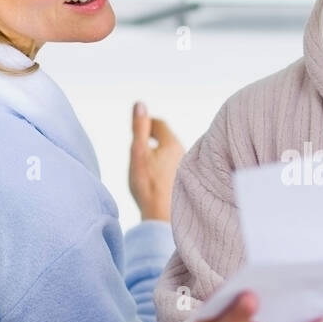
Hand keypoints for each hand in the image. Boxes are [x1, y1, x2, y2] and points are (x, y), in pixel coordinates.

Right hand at [128, 102, 183, 221]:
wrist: (162, 217)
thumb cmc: (148, 185)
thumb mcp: (139, 152)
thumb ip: (139, 128)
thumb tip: (140, 104)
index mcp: (172, 144)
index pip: (160, 125)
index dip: (147, 123)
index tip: (138, 126)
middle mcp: (183, 153)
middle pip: (167, 138)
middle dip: (153, 137)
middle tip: (140, 140)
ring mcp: (185, 168)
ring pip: (171, 153)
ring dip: (159, 152)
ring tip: (146, 160)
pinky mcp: (184, 181)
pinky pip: (173, 166)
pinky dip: (163, 165)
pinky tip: (156, 177)